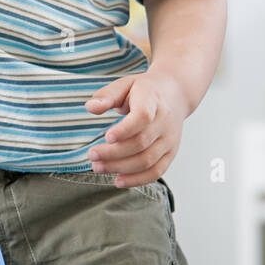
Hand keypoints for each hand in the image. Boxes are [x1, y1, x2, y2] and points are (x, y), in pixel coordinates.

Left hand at [83, 66, 186, 187]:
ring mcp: (169, 139)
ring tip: (98, 167)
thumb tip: (90, 107)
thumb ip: (107, 95)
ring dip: (121, 168)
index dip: (125, 130)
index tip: (106, 137)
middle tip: (92, 155)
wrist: (174, 93)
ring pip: (147, 160)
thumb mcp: (125, 83)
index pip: (142, 117)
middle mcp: (164, 121)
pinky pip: (156, 171)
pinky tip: (118, 180)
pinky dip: (137, 179)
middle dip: (114, 153)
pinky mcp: (171, 153)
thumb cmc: (144, 89)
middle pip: (141, 143)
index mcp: (152, 100)